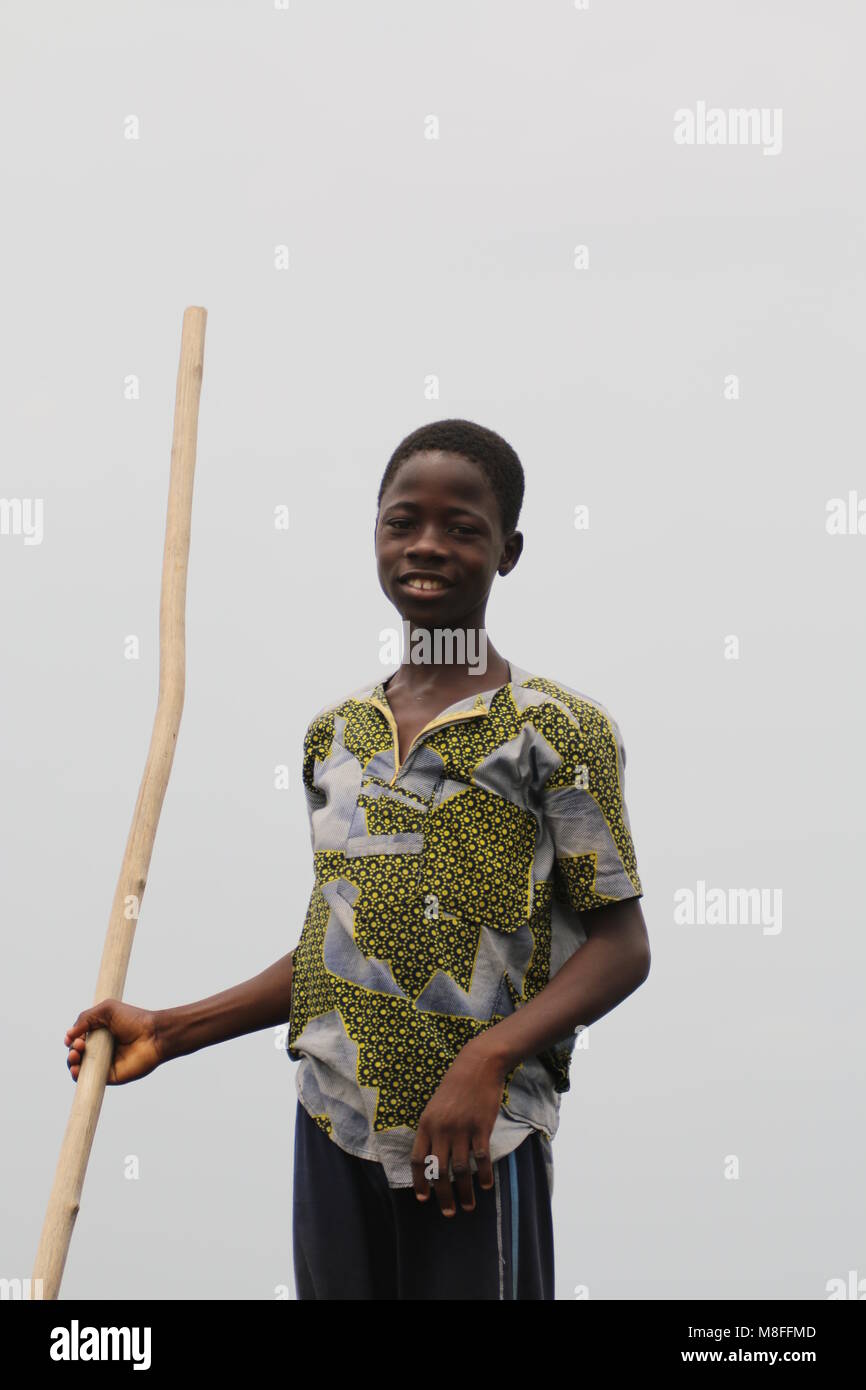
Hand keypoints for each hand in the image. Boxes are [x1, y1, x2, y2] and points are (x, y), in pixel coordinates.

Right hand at [64, 998, 163, 1084]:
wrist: (153, 1035)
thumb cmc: (133, 1020)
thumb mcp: (106, 1010)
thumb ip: (85, 1018)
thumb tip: (68, 1035)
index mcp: (100, 1035)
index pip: (78, 1041)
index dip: (73, 1040)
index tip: (74, 1038)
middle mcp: (101, 1050)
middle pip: (77, 1055)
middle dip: (72, 1052)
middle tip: (78, 1046)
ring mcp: (105, 1064)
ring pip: (80, 1069)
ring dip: (72, 1064)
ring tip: (76, 1056)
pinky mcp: (110, 1076)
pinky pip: (90, 1080)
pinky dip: (79, 1078)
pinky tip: (76, 1070)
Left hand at [410, 1036, 507, 1215]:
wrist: (478, 1065)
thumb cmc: (456, 1085)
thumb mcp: (436, 1105)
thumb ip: (432, 1129)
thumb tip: (432, 1158)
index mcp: (426, 1124)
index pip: (419, 1160)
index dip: (420, 1182)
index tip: (423, 1199)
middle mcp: (441, 1129)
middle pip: (439, 1171)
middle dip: (442, 1196)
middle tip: (448, 1213)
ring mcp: (461, 1129)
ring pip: (460, 1170)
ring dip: (464, 1192)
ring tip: (468, 1206)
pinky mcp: (481, 1128)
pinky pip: (481, 1158)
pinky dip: (484, 1175)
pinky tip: (486, 1186)